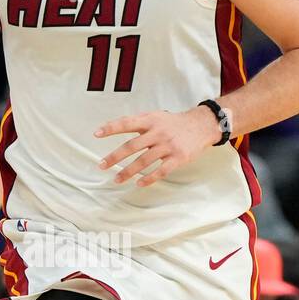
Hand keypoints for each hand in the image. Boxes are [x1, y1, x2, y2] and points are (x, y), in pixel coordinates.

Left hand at [94, 105, 219, 186]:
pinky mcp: (178, 158)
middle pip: (132, 146)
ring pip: (144, 161)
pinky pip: (161, 171)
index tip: (96, 134)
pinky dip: (149, 179)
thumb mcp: (156, 116)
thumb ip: (138, 122)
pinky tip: (139, 184)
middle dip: (114, 157)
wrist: (201, 125)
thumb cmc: (174, 122)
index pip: (127, 123)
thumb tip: (115, 126)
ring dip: (128, 172)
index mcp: (150, 120)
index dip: (111, 128)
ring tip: (116, 179)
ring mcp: (168, 146)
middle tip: (102, 165)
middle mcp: (158, 133)